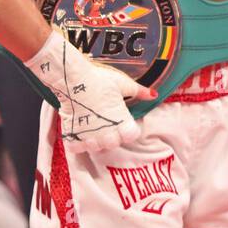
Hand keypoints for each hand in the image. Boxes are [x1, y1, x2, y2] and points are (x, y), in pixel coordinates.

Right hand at [25, 32, 155, 152]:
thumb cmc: (99, 79)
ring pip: (97, 147)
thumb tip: (154, 95)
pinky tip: (80, 130)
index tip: (126, 120)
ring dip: (97, 139)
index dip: (130, 128)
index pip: (132, 136)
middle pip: (114, 144)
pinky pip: (77, 147)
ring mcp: (88, 136)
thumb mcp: (123, 83)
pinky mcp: (73, 135)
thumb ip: (139, 91)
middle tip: (109, 121)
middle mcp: (106, 133)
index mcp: (121, 122)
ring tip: (94, 126)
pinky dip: (79, 142)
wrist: (73, 79)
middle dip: (114, 135)